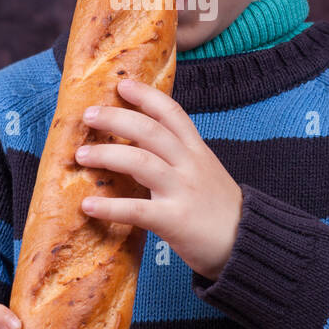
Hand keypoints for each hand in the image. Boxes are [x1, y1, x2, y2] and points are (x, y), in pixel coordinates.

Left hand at [74, 75, 242, 281]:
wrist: (248, 243)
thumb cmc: (220, 210)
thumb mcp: (206, 172)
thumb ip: (180, 157)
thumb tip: (141, 145)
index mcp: (197, 151)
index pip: (171, 112)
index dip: (146, 95)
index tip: (122, 84)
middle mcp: (190, 164)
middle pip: (149, 130)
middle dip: (116, 118)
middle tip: (89, 115)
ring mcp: (183, 191)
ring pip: (140, 161)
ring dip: (106, 155)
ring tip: (80, 155)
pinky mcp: (175, 221)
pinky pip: (137, 210)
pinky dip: (110, 207)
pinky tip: (88, 205)